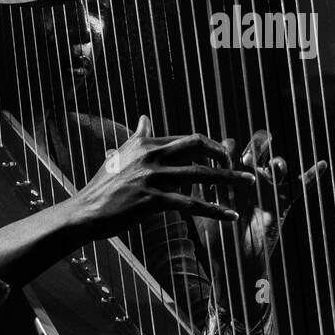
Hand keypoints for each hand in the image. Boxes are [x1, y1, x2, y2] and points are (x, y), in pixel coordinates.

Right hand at [68, 115, 254, 236]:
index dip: (209, 147)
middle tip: (239, 165)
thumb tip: (146, 118)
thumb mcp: (119, 155)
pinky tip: (230, 216)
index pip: (186, 139)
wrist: (84, 212)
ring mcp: (152, 177)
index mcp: (145, 144)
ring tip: (249, 183)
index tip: (223, 157)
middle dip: (223, 154)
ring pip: (200, 175)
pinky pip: (191, 204)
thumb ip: (137, 137)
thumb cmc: (101, 187)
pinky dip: (214, 210)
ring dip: (228, 179)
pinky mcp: (152, 200)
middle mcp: (150, 155)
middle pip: (197, 147)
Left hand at [194, 129, 326, 278]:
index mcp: (229, 177)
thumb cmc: (213, 240)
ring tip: (274, 168)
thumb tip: (181, 168)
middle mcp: (248, 179)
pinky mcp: (282, 203)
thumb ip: (197, 188)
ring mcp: (267, 190)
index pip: (229, 148)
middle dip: (257, 143)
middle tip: (252, 153)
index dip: (227, 147)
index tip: (224, 156)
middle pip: (256, 148)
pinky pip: (301, 187)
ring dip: (277, 161)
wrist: (233, 265)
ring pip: (277, 164)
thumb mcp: (202, 209)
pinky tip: (322, 164)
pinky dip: (312, 175)